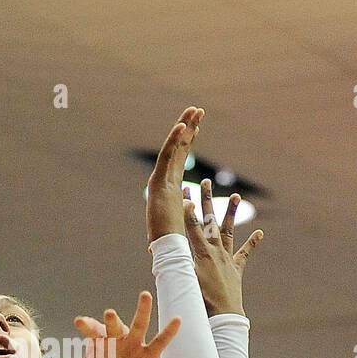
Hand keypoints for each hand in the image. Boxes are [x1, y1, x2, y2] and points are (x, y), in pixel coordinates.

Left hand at [48, 292, 179, 357]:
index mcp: (100, 341)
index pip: (93, 330)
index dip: (87, 326)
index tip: (79, 322)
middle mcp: (117, 338)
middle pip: (114, 325)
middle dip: (111, 320)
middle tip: (108, 313)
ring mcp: (134, 344)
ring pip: (139, 324)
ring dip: (142, 310)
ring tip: (144, 295)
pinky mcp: (149, 354)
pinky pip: (160, 341)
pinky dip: (169, 331)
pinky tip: (177, 319)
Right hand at [146, 106, 203, 242]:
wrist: (167, 248)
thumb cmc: (173, 240)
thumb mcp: (179, 221)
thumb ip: (181, 213)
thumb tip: (181, 211)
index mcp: (171, 186)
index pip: (181, 158)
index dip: (188, 141)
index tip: (197, 126)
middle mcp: (165, 179)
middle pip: (178, 148)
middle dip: (188, 127)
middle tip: (198, 109)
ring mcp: (161, 179)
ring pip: (173, 147)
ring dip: (183, 127)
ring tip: (194, 110)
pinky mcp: (159, 183)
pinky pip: (167, 156)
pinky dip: (174, 140)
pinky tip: (182, 125)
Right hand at [183, 184, 263, 315]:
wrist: (223, 317)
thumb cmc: (200, 303)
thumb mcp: (184, 281)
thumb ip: (174, 265)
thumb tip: (158, 255)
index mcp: (201, 253)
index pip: (192, 226)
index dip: (187, 208)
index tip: (185, 191)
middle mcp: (216, 251)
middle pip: (210, 220)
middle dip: (206, 201)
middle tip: (205, 182)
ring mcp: (227, 258)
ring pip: (229, 231)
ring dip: (232, 213)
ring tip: (236, 196)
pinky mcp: (236, 269)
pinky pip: (245, 253)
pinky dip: (252, 242)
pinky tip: (260, 232)